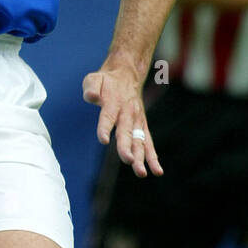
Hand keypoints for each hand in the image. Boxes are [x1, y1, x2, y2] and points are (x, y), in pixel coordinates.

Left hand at [82, 62, 161, 177]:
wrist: (128, 74)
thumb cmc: (106, 80)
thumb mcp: (94, 79)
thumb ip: (91, 88)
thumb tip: (91, 96)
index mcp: (113, 102)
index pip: (108, 116)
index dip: (105, 127)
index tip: (103, 139)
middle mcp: (128, 113)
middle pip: (126, 132)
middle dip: (127, 147)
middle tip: (128, 161)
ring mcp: (137, 120)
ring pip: (139, 141)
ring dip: (141, 157)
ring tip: (142, 173)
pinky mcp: (142, 126)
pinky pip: (148, 143)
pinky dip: (152, 157)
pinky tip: (157, 171)